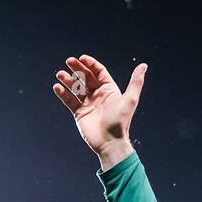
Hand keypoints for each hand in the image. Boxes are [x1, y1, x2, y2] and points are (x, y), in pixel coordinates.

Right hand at [53, 54, 147, 170]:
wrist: (110, 143)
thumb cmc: (120, 121)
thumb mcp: (130, 100)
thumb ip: (136, 82)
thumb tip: (144, 65)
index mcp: (110, 90)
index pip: (98, 72)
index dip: (90, 64)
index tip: (81, 58)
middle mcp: (98, 95)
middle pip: (86, 77)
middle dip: (77, 68)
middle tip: (68, 61)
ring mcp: (88, 104)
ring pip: (75, 88)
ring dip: (67, 80)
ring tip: (60, 74)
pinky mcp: (79, 113)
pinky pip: (69, 100)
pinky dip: (62, 93)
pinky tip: (57, 87)